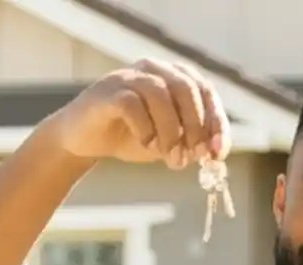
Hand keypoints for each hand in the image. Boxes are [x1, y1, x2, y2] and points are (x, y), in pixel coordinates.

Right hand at [49, 59, 229, 167]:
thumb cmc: (132, 137)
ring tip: (170, 158)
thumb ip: (191, 143)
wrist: (85, 141)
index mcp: (174, 76)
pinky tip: (146, 144)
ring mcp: (128, 77)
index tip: (218, 153)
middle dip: (195, 127)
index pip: (205, 91)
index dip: (216, 123)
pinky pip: (131, 103)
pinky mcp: (106, 92)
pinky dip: (145, 128)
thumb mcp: (169, 142)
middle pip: (186, 88)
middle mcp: (153, 69)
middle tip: (192, 157)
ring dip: (171, 131)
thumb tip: (213, 154)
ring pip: (160, 94)